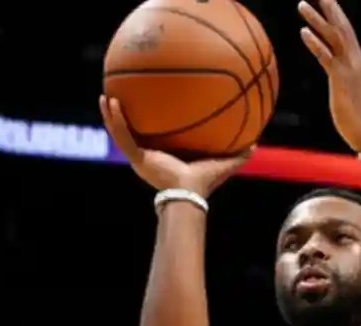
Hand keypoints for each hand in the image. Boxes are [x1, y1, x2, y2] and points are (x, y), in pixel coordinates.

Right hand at [100, 96, 252, 196]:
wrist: (190, 194)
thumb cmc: (204, 183)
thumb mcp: (223, 163)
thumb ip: (239, 154)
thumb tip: (256, 143)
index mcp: (163, 158)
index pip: (153, 140)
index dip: (148, 126)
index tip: (147, 109)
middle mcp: (148, 158)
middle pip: (132, 134)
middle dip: (124, 118)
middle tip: (119, 98)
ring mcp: (140, 158)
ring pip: (120, 133)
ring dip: (111, 115)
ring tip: (104, 96)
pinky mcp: (136, 158)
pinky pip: (122, 135)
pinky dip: (116, 119)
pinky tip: (111, 102)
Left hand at [298, 0, 360, 152]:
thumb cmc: (356, 118)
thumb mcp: (349, 92)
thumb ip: (342, 78)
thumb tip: (334, 73)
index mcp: (359, 63)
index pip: (347, 33)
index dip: (337, 16)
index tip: (328, 1)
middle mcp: (356, 61)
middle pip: (342, 28)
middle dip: (330, 8)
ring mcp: (349, 69)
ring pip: (333, 37)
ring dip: (317, 19)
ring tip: (302, 3)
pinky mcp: (340, 79)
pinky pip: (326, 57)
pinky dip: (315, 43)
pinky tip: (303, 31)